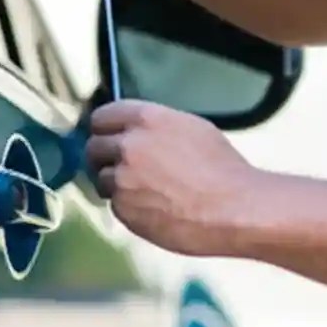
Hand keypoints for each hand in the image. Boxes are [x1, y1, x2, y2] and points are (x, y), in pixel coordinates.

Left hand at [84, 100, 258, 255]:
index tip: (107, 137)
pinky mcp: (123, 208)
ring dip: (116, 185)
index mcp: (146, 119)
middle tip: (118, 167)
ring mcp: (122, 178)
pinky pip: (115, 205)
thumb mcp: (191, 129)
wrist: (233, 209)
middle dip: (103, 157)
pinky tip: (153, 208)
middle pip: (93, 147)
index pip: (102, 116)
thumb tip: (137, 132)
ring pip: (102, 178)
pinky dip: (129, 207)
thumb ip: (156, 127)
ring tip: (144, 192)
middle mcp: (128, 145)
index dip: (104, 129)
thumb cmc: (222, 169)